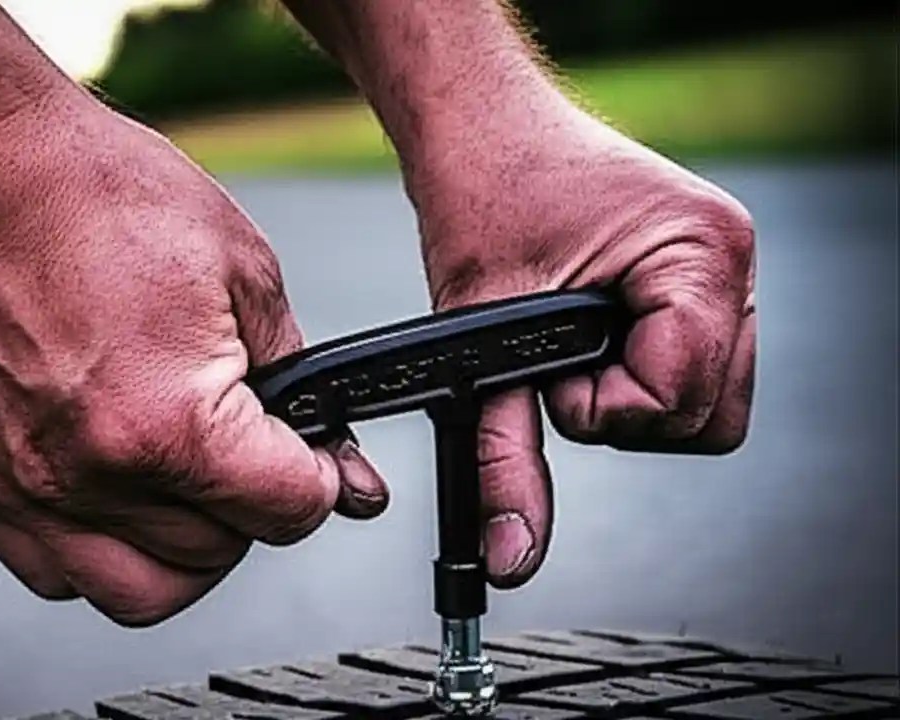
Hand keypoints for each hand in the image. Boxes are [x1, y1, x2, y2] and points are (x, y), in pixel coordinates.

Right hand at [0, 100, 387, 625]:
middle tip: (242, 452)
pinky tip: (114, 490)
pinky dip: (100, 551)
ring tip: (184, 483)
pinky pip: (55, 572)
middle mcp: (90, 475)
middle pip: (217, 554)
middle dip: (249, 506)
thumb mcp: (242, 269)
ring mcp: (24, 488)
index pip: (287, 512)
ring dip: (181, 549)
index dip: (317, 481)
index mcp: (169, 424)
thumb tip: (333, 457)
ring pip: (137, 590)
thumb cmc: (91, 196)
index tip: (308, 461)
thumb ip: (296, 377)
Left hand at [403, 94, 755, 588]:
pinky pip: (694, 364)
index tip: (552, 376)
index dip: (603, 408)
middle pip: (709, 417)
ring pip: (706, 401)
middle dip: (624, 411)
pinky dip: (637, 371)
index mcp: (697, 254)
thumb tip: (513, 554)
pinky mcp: (701, 274)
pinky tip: (589, 334)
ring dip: (630, 395)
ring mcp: (724, 266)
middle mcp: (729, 259)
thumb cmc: (479, 194)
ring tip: (570, 343)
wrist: (477, 124)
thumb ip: (503, 455)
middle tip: (560, 364)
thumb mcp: (482, 338)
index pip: (681, 401)